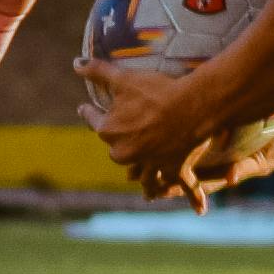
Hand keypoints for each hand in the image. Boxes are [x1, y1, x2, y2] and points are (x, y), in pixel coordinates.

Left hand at [82, 56, 218, 200]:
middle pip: (117, 150)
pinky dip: (193, 196)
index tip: (83, 108)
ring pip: (142, 174)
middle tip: (120, 140)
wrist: (194, 106)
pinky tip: (198, 209)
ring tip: (146, 189)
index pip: (93, 120)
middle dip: (119, 146)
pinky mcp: (173, 168)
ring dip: (144, 178)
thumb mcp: (124, 78)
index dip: (89, 112)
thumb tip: (76, 63)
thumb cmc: (157, 92)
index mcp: (109, 132)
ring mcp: (149, 164)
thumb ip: (98, 71)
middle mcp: (125, 153)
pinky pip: (180, 184)